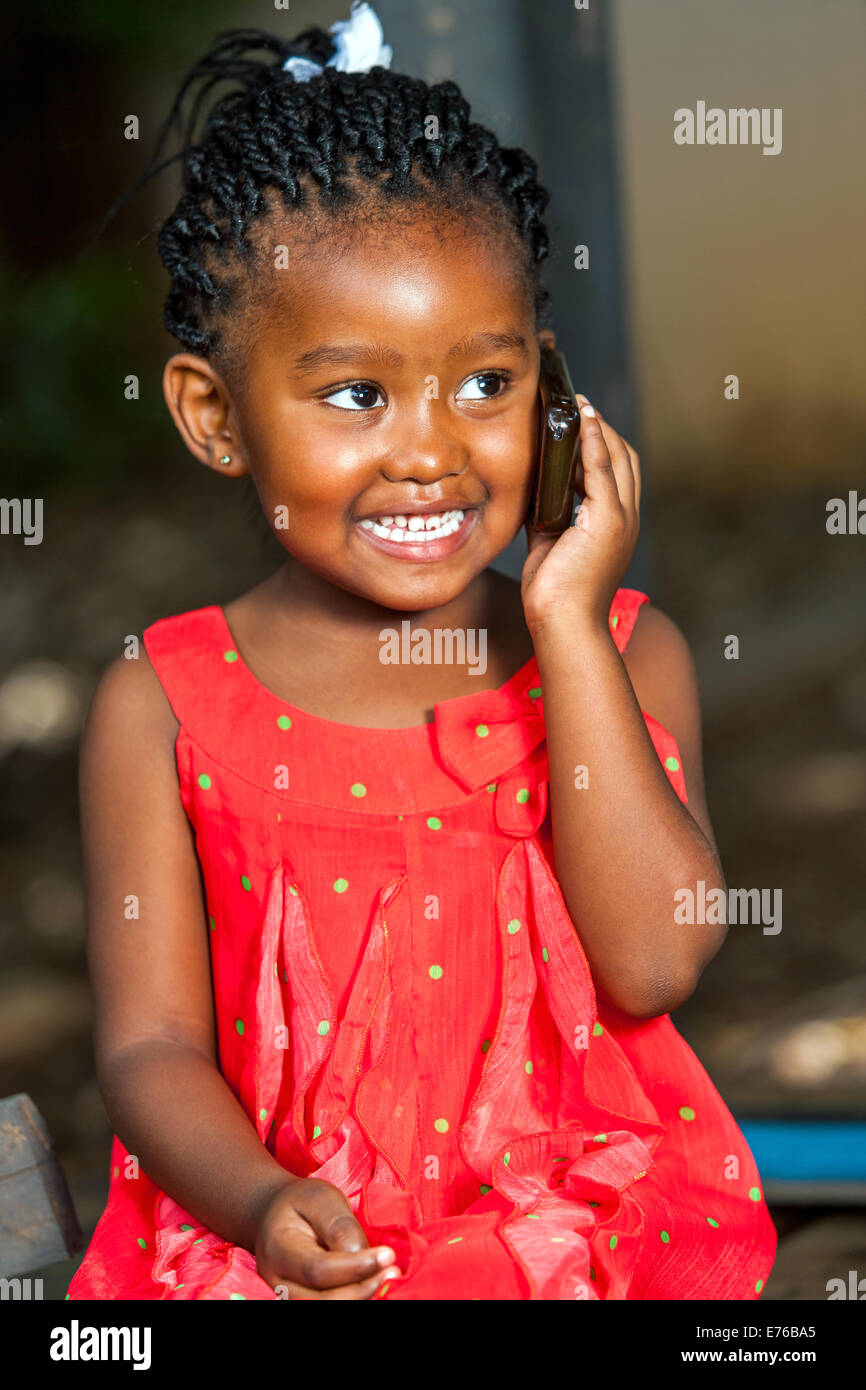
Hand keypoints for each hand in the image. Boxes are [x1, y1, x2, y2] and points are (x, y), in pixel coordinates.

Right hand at [255, 1177, 401, 1299]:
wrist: (273, 1217)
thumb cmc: (300, 1203)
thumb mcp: (319, 1199)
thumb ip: (338, 1225)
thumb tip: (361, 1255)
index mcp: (278, 1250)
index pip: (317, 1269)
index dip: (355, 1267)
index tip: (389, 1255)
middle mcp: (279, 1282)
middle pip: (322, 1300)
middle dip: (362, 1290)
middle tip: (394, 1273)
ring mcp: (289, 1297)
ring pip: (326, 1307)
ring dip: (361, 1297)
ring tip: (388, 1279)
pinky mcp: (304, 1301)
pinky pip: (330, 1304)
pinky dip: (356, 1297)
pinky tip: (374, 1285)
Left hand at [521, 392, 640, 635]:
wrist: (562, 625)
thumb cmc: (554, 593)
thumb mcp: (548, 544)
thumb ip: (547, 515)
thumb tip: (532, 493)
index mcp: (614, 524)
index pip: (616, 471)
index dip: (601, 441)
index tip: (578, 419)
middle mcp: (626, 518)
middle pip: (623, 457)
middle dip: (600, 426)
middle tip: (574, 402)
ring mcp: (620, 519)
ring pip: (616, 457)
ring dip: (597, 426)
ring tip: (576, 402)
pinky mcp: (607, 521)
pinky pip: (603, 470)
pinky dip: (594, 441)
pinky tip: (582, 420)